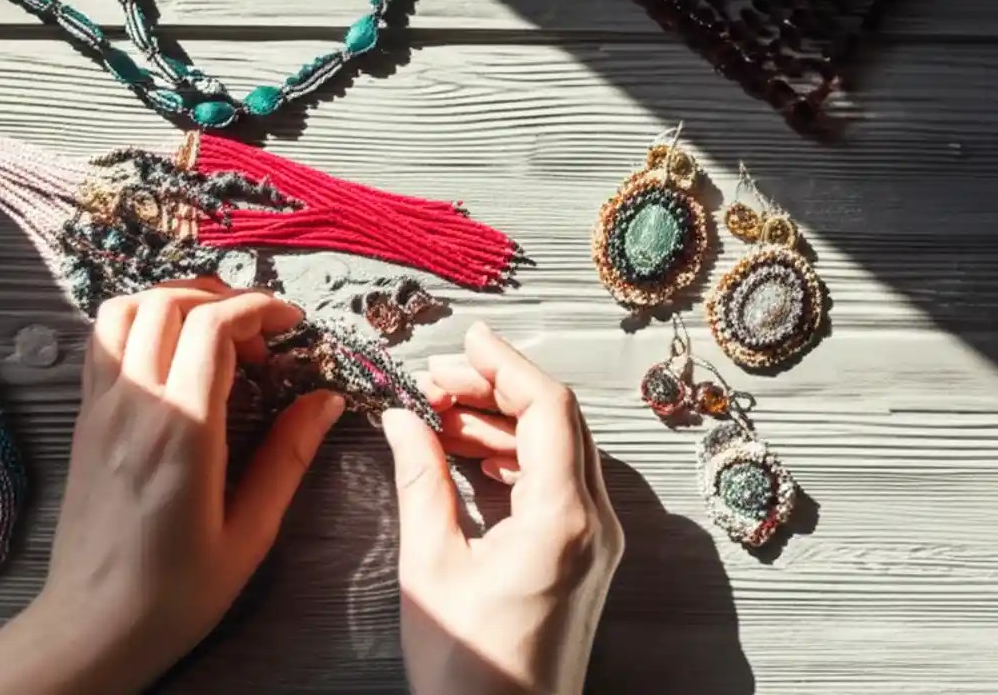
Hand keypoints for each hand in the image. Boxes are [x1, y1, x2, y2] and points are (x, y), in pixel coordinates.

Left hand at [0, 278, 345, 693]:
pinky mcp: (83, 420)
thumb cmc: (178, 591)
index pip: (212, 326)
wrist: (93, 625)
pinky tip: (170, 357)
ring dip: (172, 301)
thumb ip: (288, 457)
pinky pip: (102, 343)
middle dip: (220, 298)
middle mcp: (135, 405)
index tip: (291, 322)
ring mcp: (100, 408)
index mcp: (183, 430)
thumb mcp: (251, 531)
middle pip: (167, 303)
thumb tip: (325, 400)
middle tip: (258, 333)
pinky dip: (138, 324)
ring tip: (212, 330)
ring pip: (124, 310)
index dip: (258, 307)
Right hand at [383, 322, 623, 694]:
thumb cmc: (468, 668)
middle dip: (494, 390)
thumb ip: (419, 480)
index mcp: (563, 519)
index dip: (506, 362)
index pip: (548, 408)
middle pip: (555, 422)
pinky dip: (512, 458)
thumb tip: (402, 419)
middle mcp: (594, 523)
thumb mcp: (431, 564)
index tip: (468, 336)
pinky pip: (555, 483)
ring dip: (500, 423)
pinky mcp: (583, 556)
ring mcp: (595, 541)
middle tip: (433, 381)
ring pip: (555, 449)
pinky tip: (466, 454)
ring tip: (437, 415)